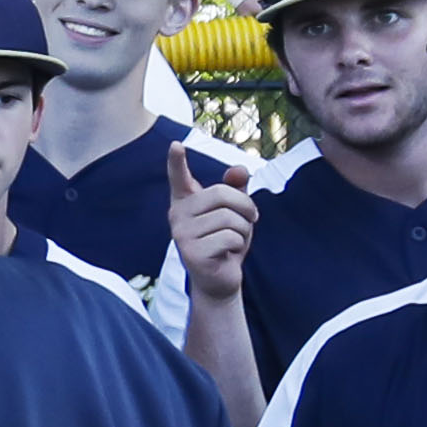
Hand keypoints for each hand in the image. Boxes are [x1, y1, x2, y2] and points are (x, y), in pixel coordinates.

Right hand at [167, 145, 256, 300]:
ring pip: (229, 218)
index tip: (176, 145)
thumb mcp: (235, 212)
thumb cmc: (225, 242)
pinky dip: (238, 246)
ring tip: (234, 242)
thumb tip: (239, 169)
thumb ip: (236, 189)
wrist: (219, 281)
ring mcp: (182, 234)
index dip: (177, 161)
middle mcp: (178, 215)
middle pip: (221, 194)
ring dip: (243, 231)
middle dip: (245, 207)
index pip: (179, 177)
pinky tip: (227, 254)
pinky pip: (229, 238)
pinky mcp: (191, 252)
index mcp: (186, 201)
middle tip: (250, 220)